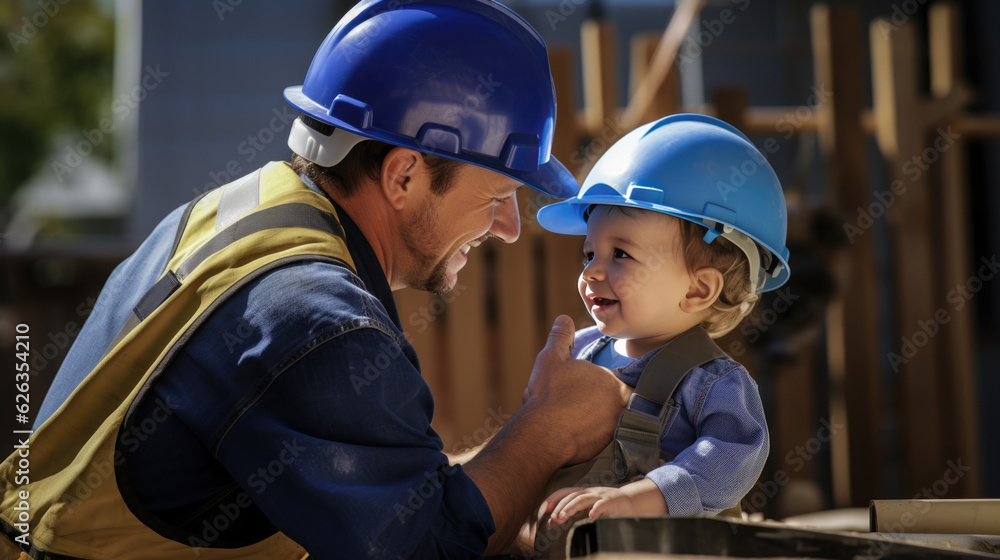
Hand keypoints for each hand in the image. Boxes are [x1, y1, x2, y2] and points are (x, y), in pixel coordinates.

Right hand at [522, 315, 629, 464]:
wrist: (543, 433)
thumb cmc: (548, 394)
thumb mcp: (550, 359)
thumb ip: (560, 337)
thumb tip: (564, 318)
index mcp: (614, 381)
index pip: (620, 381)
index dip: (603, 385)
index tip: (588, 390)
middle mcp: (622, 405)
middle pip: (617, 403)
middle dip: (602, 404)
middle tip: (580, 406)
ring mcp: (617, 428)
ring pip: (612, 421)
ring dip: (600, 421)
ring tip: (578, 421)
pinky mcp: (608, 448)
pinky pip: (605, 438)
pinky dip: (595, 436)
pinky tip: (578, 434)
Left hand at [544, 486, 633, 524]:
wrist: (629, 501)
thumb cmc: (605, 505)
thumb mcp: (586, 508)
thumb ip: (571, 513)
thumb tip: (552, 521)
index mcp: (583, 492)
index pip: (566, 492)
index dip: (555, 498)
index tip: (546, 509)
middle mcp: (590, 492)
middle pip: (572, 496)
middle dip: (561, 506)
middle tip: (553, 518)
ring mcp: (600, 495)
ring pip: (583, 498)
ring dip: (571, 507)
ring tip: (563, 516)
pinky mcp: (611, 502)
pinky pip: (602, 504)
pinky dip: (596, 509)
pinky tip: (591, 516)